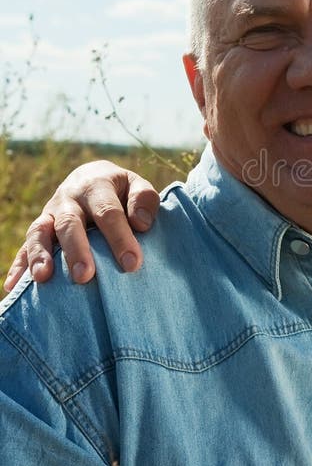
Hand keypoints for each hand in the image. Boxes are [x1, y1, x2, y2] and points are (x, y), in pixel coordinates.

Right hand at [3, 161, 159, 291]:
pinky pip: (25, 246)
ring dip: (40, 255)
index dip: (120, 238)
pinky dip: (19, 265)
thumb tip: (141, 224)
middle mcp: (68, 199)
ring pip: (40, 232)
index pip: (108, 212)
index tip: (132, 264)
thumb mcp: (137, 185)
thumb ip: (144, 200)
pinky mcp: (39, 228)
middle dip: (77, 250)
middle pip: (69, 223)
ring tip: (44, 278)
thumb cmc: (122, 191)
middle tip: (85, 276)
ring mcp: (50, 213)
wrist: (93, 178)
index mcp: (96, 186)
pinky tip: (14, 287)